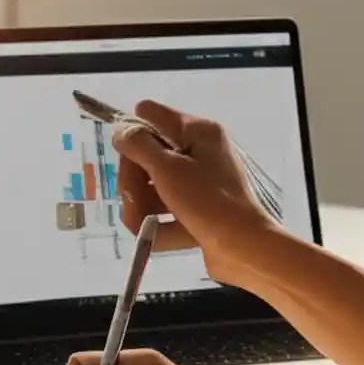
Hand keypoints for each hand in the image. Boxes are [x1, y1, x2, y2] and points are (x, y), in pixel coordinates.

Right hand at [113, 101, 279, 281]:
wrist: (243, 248)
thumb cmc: (207, 201)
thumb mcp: (168, 168)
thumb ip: (138, 144)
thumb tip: (120, 130)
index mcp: (198, 131)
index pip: (152, 115)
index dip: (132, 133)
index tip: (124, 155)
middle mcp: (200, 153)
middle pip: (148, 157)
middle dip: (133, 182)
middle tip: (130, 200)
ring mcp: (199, 186)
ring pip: (154, 190)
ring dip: (140, 208)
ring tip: (139, 226)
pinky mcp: (198, 214)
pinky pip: (166, 214)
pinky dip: (157, 227)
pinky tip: (151, 237)